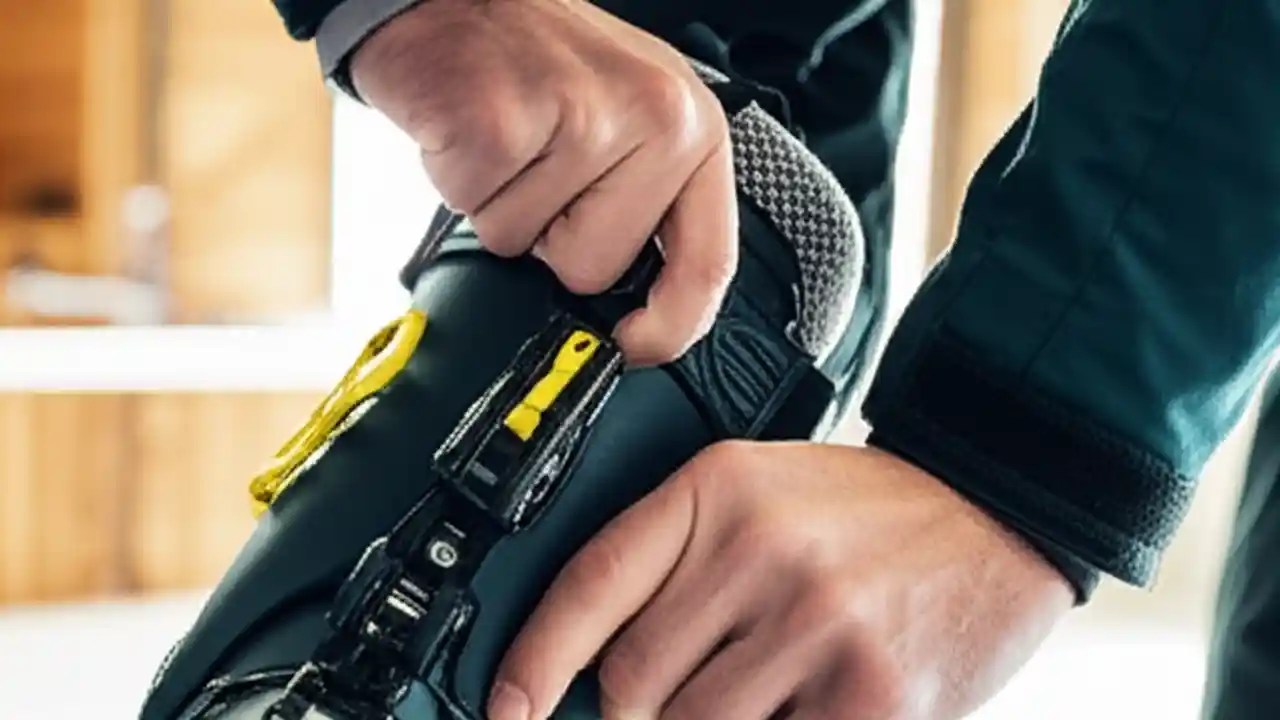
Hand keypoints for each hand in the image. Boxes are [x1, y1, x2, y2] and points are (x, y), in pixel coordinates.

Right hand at [351, 0, 737, 365]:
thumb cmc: (539, 63)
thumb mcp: (628, 122)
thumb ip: (646, 205)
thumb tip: (635, 317)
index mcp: (694, 129)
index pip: (709, 263)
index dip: (674, 326)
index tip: (636, 346)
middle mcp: (653, 120)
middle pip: (594, 269)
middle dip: (549, 236)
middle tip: (537, 163)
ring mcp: (580, 118)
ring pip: (525, 246)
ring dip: (500, 205)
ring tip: (508, 140)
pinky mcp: (501, 122)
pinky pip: (474, 211)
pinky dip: (458, 183)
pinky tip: (472, 129)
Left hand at [489, 442, 1073, 719]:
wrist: (997, 509)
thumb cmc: (870, 514)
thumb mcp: (762, 499)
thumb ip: (682, 566)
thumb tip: (604, 670)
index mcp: (717, 488)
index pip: (593, 583)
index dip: (533, 658)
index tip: (506, 707)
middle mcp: (759, 549)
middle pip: (631, 681)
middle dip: (634, 713)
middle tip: (683, 695)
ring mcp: (816, 623)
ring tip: (758, 693)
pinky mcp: (868, 695)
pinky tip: (798, 706)